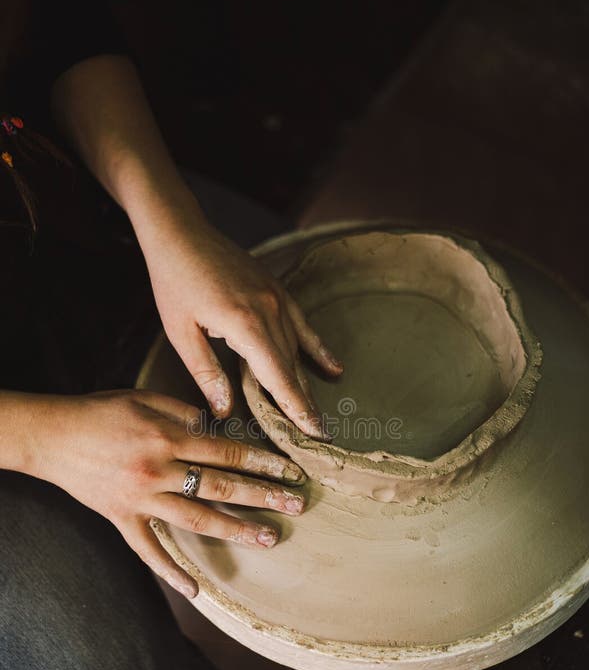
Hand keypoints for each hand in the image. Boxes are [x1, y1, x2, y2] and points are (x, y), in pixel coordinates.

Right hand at [34, 390, 307, 598]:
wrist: (53, 436)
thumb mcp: (145, 399)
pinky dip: (171, 572)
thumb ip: (184, 414)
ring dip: (236, 530)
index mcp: (168, 438)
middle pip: (221, 486)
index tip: (292, 471)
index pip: (227, 452)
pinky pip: (149, 551)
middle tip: (297, 505)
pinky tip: (195, 590)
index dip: (263, 461)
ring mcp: (141, 499)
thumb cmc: (101, 413)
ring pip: (197, 520)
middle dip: (263, 495)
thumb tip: (220, 428)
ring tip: (269, 539)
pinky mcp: (123, 520)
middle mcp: (159, 471)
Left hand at [143, 208, 342, 436]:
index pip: (278, 377)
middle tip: (317, 437)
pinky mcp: (277, 289)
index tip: (313, 433)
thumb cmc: (174, 282)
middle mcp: (269, 311)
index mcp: (245, 325)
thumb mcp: (181, 334)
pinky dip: (317, 348)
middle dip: (303, 404)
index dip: (296, 408)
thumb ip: (207, 374)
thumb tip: (225, 412)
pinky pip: (302, 324)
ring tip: (315, 414)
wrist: (181, 232)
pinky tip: (333, 368)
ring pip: (296, 349)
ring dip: (305, 382)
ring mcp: (277, 298)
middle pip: (291, 367)